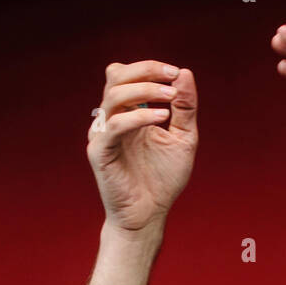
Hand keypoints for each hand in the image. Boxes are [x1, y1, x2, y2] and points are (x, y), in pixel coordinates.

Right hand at [87, 61, 197, 232]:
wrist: (149, 215)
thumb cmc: (163, 180)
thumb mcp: (183, 139)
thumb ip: (184, 109)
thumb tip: (185, 74)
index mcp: (128, 112)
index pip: (128, 75)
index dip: (149, 69)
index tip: (176, 73)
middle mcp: (112, 118)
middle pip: (116, 76)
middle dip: (145, 71)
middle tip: (171, 75)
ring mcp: (103, 133)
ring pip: (114, 95)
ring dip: (144, 90)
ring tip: (170, 97)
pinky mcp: (100, 151)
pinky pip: (115, 125)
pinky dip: (138, 117)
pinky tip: (161, 118)